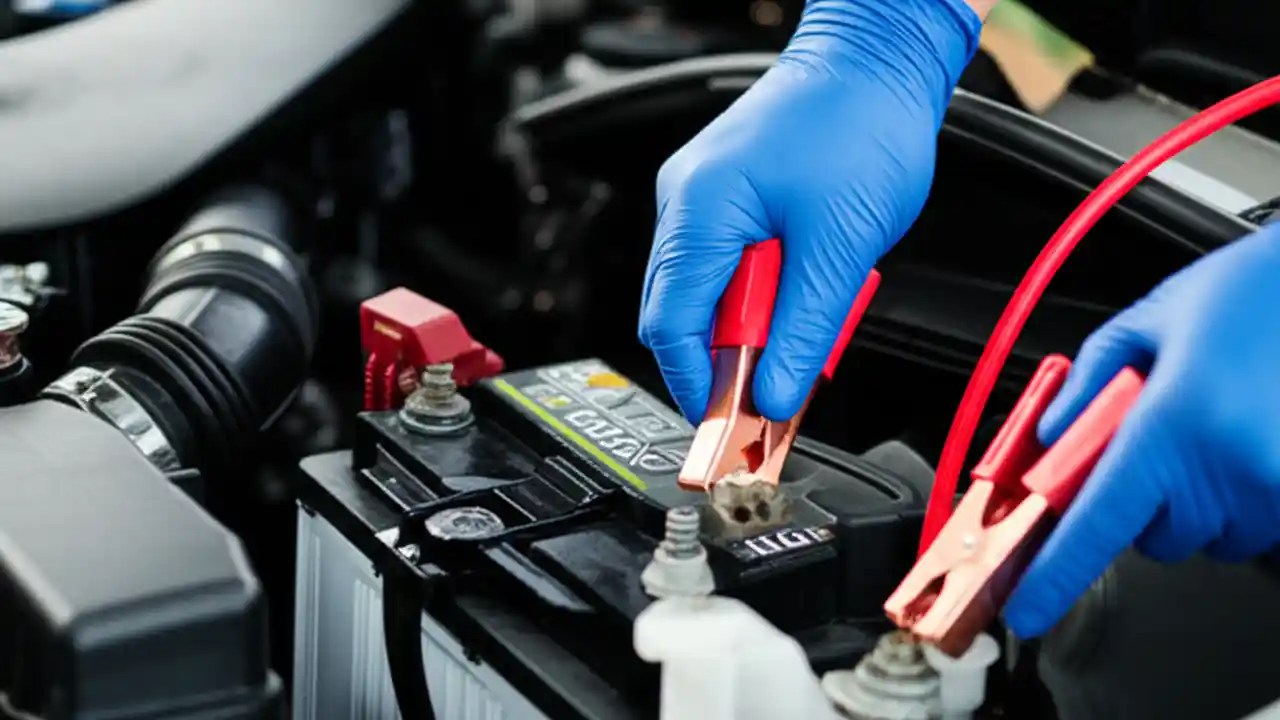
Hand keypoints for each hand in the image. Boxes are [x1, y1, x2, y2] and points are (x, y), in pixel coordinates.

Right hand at [636, 0, 981, 421]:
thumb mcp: (842, 245)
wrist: (880, 58)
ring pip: (711, 297)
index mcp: (698, 210)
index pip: (670, 324)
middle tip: (779, 393)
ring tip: (811, 323)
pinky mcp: (728, 200)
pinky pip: (732, 269)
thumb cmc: (860, 123)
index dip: (694, 386)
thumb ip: (803, 331)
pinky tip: (805, 292)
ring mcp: (703, 199)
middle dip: (731, 363)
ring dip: (757, 327)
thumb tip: (775, 401)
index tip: (725, 432)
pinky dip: (766, 298)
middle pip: (684, 316)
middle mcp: (686, 204)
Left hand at [1004, 223, 1279, 637]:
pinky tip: (1249, 437)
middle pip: (1153, 537)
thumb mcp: (1150, 320)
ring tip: (1220, 426)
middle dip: (1143, 500)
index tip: (1028, 609)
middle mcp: (1229, 470)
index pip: (1098, 522)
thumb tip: (1050, 440)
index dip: (1057, 574)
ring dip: (1199, 500)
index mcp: (1174, 425)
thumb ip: (1089, 383)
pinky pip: (1254, 524)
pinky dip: (1242, 497)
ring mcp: (1275, 491)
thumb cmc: (1253, 292)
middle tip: (1162, 440)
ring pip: (1208, 535)